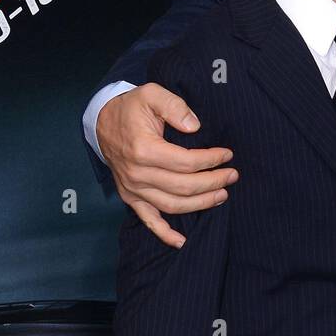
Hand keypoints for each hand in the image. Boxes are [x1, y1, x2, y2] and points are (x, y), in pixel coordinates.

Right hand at [97, 84, 236, 247]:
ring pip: (173, 206)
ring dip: (200, 204)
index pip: (187, 162)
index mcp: (144, 150)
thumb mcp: (152, 94)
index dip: (212, 160)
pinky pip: (148, 220)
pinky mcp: (131, 197)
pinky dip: (165, 234)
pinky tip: (182, 242)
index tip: (227, 154)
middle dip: (214, 182)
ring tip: (222, 195)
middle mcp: (138, 174)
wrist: (103, 122)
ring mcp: (134, 189)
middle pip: (184, 187)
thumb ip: (175, 106)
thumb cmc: (131, 108)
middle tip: (233, 176)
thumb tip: (194, 126)